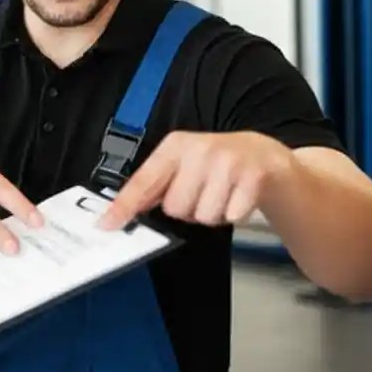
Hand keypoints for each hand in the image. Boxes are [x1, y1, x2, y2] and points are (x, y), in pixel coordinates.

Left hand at [99, 131, 293, 230]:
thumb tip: (120, 212)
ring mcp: (227, 162)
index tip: (108, 224)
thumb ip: (153, 186)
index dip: (124, 206)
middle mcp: (199, 150)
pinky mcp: (252, 176)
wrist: (263, 154)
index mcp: (175, 146)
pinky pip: (231, 216)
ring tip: (219, 194)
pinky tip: (237, 198)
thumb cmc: (215, 163)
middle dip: (186, 209)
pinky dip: (233, 214)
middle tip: (201, 193)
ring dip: (211, 213)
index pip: (143, 181)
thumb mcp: (181, 164)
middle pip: (175, 207)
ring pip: (203, 216)